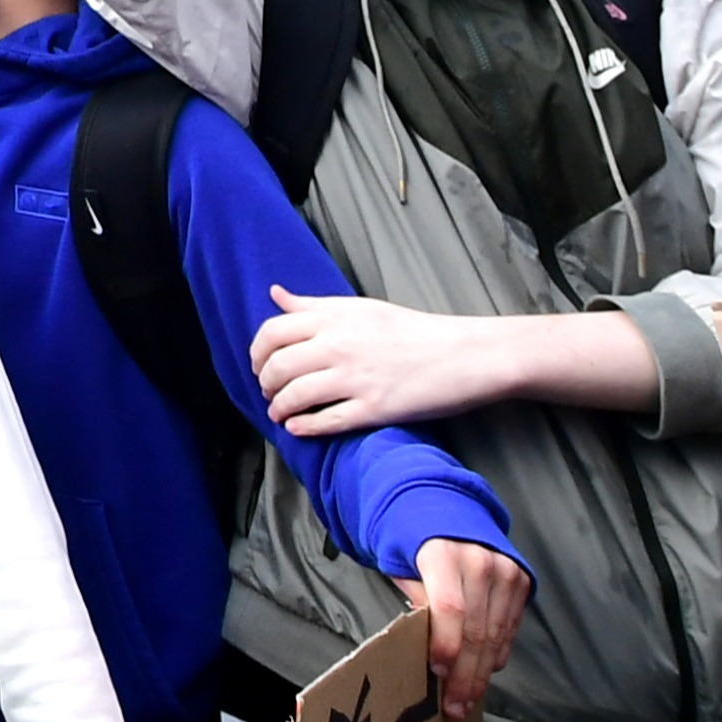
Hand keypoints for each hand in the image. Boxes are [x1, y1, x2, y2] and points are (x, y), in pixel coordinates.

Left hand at [251, 288, 506, 436]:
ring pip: (295, 396)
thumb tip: (274, 294)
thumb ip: (313, 305)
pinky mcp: (373, 408)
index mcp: (334, 317)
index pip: (272, 332)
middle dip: (265, 384)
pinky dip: (303, 427)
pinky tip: (298, 428)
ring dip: (279, 408)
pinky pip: (324, 422)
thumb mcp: (360, 307)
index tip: (259, 365)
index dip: (257, 353)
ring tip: (280, 413)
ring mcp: (355, 378)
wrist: (463, 355)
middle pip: (278, 367)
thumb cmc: (411, 330)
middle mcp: (339, 345)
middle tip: (269, 392)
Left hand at [390, 538, 529, 720]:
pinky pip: (510, 628)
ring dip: (482, 672)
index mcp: (443, 554)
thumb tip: (426, 644)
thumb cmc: (412, 540)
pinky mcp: (520, 581)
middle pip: (476, 630)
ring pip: (496, 635)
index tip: (437, 671)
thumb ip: (414, 600)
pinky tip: (484, 672)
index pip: (450, 608)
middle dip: (465, 674)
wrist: (445, 506)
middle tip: (454, 704)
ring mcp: (505, 571)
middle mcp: (480, 561)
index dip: (445, 644)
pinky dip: (497, 654)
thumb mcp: (399, 564)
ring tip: (467, 699)